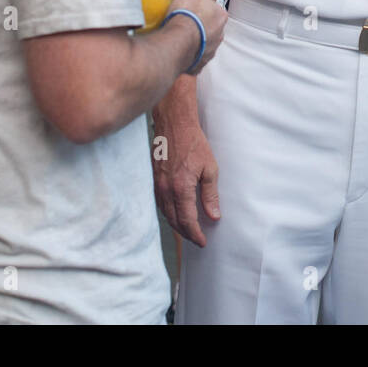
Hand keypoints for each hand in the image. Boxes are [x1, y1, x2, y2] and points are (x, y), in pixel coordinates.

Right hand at [153, 85, 219, 246]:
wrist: (174, 124)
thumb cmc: (194, 143)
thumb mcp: (210, 168)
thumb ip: (210, 194)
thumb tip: (214, 216)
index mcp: (181, 188)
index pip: (187, 220)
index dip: (195, 234)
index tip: (202, 242)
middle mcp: (166, 190)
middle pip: (174, 221)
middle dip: (186, 234)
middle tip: (197, 239)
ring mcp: (157, 185)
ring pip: (165, 214)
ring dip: (176, 225)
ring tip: (188, 231)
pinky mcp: (153, 180)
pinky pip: (159, 204)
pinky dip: (168, 213)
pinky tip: (175, 214)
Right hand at [166, 0, 226, 74]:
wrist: (177, 40)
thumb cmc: (185, 16)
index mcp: (221, 16)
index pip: (214, 10)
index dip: (202, 10)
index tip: (191, 10)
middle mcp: (220, 35)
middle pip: (210, 29)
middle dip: (200, 27)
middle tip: (185, 24)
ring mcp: (211, 51)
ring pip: (203, 44)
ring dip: (194, 42)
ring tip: (180, 38)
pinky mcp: (200, 64)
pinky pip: (194, 58)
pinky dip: (188, 55)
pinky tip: (179, 51)